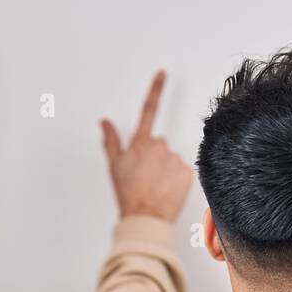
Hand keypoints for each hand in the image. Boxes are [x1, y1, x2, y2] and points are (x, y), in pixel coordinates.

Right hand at [101, 70, 192, 221]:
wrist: (145, 217)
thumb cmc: (128, 194)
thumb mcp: (114, 166)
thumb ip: (111, 140)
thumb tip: (104, 122)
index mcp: (140, 143)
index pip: (148, 110)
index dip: (155, 90)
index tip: (162, 73)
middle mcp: (159, 146)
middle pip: (159, 144)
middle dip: (154, 156)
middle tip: (145, 176)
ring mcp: (175, 159)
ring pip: (171, 159)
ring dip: (165, 169)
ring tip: (156, 186)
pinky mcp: (187, 172)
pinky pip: (183, 171)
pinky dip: (176, 179)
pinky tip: (167, 190)